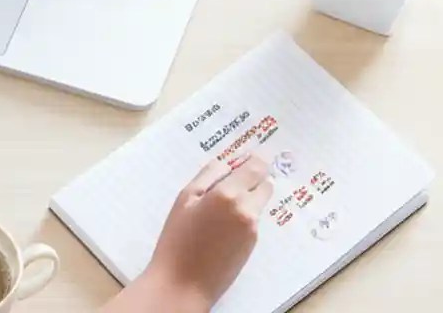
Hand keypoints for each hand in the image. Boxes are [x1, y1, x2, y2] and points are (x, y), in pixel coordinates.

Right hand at [141, 155, 274, 309]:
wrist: (183, 283)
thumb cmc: (177, 239)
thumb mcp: (185, 198)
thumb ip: (208, 174)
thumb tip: (228, 162)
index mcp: (228, 194)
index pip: (256, 167)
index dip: (253, 160)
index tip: (245, 159)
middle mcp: (246, 209)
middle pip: (266, 183)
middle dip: (253, 180)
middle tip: (230, 184)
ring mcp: (253, 228)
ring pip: (259, 202)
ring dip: (248, 198)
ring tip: (219, 210)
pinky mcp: (253, 244)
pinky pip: (253, 220)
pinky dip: (243, 216)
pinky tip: (221, 227)